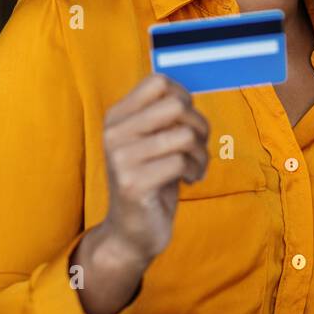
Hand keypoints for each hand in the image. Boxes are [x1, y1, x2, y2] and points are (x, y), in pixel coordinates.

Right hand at [100, 73, 209, 263]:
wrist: (132, 231)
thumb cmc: (152, 179)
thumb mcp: (154, 141)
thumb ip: (165, 115)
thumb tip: (186, 95)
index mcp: (117, 117)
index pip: (158, 82)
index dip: (184, 97)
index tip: (186, 121)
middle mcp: (113, 133)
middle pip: (176, 106)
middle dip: (199, 125)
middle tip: (197, 147)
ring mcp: (120, 158)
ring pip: (184, 135)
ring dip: (200, 153)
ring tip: (194, 167)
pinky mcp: (132, 183)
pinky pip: (180, 162)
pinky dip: (195, 171)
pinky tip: (188, 181)